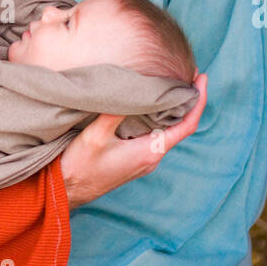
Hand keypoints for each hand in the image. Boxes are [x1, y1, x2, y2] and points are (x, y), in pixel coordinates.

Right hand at [59, 72, 206, 208]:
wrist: (65, 191)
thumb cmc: (79, 167)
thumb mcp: (95, 136)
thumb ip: (114, 113)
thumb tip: (129, 89)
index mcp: (150, 151)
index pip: (187, 125)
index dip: (198, 100)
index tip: (201, 77)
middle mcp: (152, 158)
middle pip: (180, 126)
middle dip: (186, 100)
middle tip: (185, 74)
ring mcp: (144, 161)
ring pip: (166, 131)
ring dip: (171, 109)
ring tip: (169, 85)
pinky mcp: (134, 161)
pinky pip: (154, 137)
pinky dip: (157, 118)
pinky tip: (148, 106)